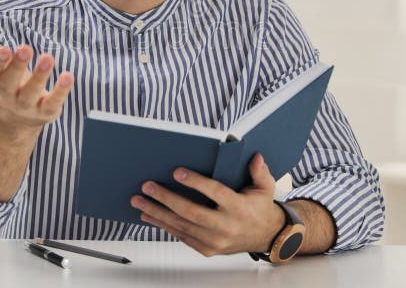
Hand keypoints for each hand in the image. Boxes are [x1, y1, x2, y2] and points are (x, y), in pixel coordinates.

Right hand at [0, 30, 73, 135]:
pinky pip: (53, 102)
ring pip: (32, 92)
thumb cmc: (5, 83)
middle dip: (17, 66)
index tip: (4, 49)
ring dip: (40, 75)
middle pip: (10, 82)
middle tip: (25, 48)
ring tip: (48, 57)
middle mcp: (8, 97)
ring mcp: (27, 106)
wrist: (18, 118)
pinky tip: (68, 76)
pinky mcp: (46, 111)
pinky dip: (61, 90)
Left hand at [130, 153, 284, 256]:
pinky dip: (163, 225)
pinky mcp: (206, 249)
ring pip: (181, 225)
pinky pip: (181, 236)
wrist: (264, 236)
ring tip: (139, 201)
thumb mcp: (265, 187)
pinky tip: (149, 215)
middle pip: (190, 212)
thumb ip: (259, 171)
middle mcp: (226, 226)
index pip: (215, 193)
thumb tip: (255, 156)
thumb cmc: (259, 208)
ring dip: (157, 212)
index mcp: (239, 208)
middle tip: (147, 186)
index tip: (177, 172)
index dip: (195, 182)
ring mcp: (215, 241)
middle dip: (165, 198)